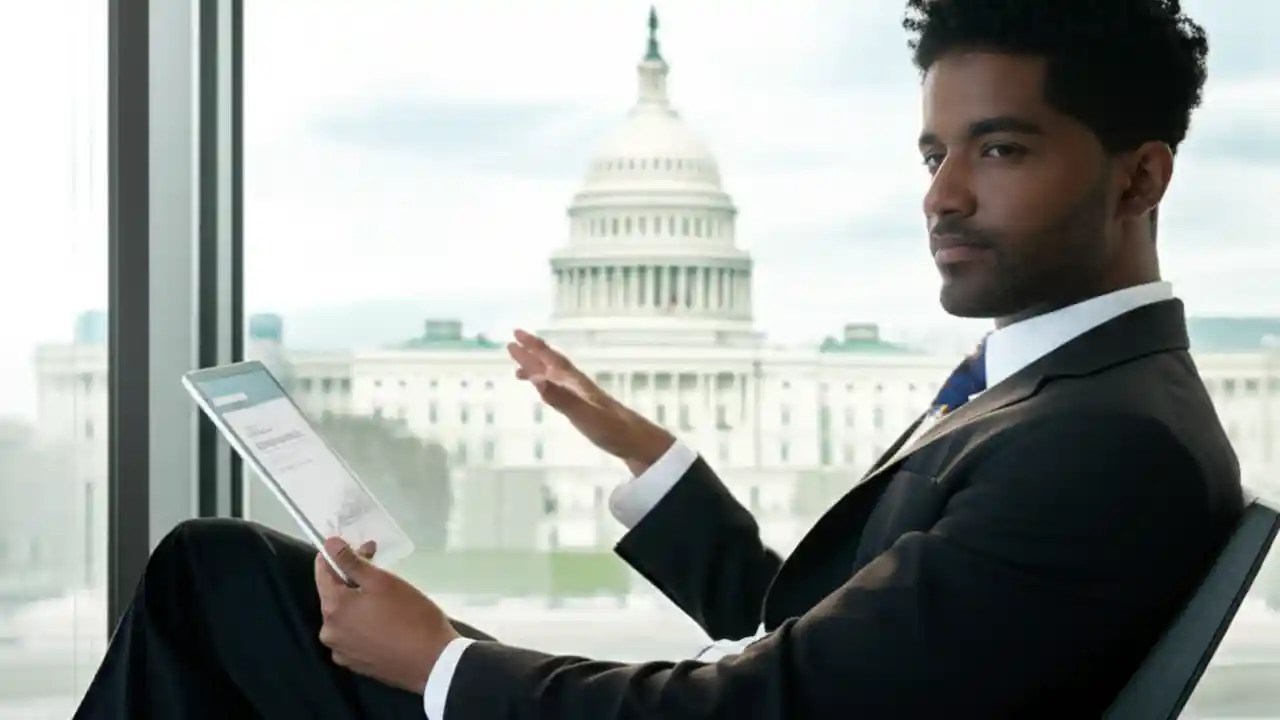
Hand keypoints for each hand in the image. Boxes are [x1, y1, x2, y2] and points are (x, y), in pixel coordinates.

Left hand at [315, 537, 459, 693]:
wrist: (433, 662)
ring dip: (359, 602)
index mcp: (333, 608)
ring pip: (344, 616)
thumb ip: (351, 561)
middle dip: (353, 578)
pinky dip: (363, 623)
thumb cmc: (410, 615)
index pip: (323, 572)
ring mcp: (341, 650)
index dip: (339, 555)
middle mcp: (329, 631)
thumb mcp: (382, 581)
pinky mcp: (355, 664)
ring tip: (386, 598)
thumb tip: (328, 543)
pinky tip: (384, 621)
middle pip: (334, 595)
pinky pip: (352, 635)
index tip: (362, 548)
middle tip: (382, 570)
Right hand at [507, 328, 673, 474]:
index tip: (515, 335)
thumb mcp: (584, 416)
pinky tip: (549, 394)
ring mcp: (583, 397)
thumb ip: (561, 398)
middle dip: (531, 354)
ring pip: (555, 377)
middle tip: (512, 344)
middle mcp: (578, 386)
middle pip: (551, 364)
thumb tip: (537, 379)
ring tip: (519, 372)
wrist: (638, 443)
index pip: (551, 360)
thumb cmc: (612, 431)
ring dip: (537, 371)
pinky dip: (549, 387)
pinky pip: (562, 391)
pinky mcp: (587, 409)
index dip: (533, 348)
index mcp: (575, 383)